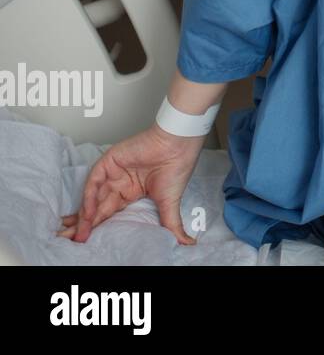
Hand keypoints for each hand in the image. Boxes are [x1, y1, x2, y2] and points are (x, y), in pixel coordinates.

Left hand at [59, 124, 205, 244]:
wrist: (178, 147)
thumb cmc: (176, 169)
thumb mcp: (169, 204)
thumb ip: (170, 224)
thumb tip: (187, 243)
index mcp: (130, 192)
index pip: (108, 213)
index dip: (96, 228)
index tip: (85, 243)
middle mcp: (119, 183)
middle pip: (96, 207)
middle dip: (82, 225)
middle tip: (69, 241)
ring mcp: (112, 173)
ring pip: (92, 197)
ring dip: (82, 216)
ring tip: (74, 234)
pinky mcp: (108, 162)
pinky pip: (94, 183)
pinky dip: (89, 199)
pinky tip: (88, 214)